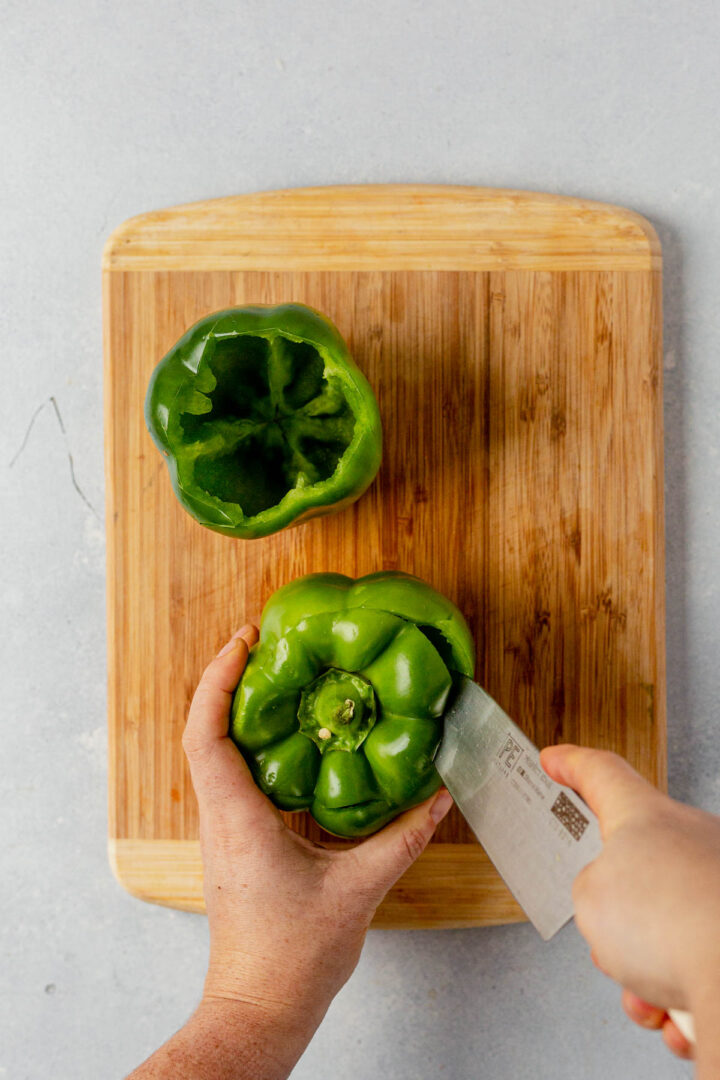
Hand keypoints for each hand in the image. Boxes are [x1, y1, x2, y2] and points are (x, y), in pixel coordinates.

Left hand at [178, 624, 452, 1077]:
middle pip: (207, 732)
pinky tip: (300, 741)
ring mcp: (227, 830)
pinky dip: (261, 748)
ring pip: (220, 754)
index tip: (244, 641)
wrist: (259, 1009)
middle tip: (266, 644)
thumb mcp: (358, 889)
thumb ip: (403, 838)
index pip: (206, 733)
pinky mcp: (239, 842)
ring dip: (242, 711)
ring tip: (284, 679)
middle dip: (229, 680)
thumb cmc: (292, 957)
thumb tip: (439, 796)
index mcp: (237, 819)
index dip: (218, 679)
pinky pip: (240, 780)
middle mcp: (222, 817)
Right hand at [541, 745, 719, 1074]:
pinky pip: (694, 974)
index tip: (555, 761)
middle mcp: (692, 845)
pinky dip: (679, 1002)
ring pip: (663, 932)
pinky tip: (678, 1010)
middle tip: (608, 940)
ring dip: (644, 972)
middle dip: (614, 919)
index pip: (601, 774)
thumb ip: (589, 891)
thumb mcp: (588, 895)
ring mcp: (717, 892)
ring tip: (649, 986)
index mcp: (648, 816)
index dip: (571, 767)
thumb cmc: (678, 923)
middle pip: (634, 872)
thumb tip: (615, 913)